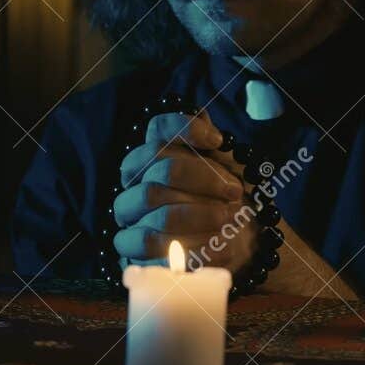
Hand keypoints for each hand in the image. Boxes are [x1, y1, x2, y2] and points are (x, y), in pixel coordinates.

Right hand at [111, 110, 255, 272]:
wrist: (228, 247)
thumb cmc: (221, 201)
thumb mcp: (223, 169)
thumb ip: (209, 143)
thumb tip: (201, 113)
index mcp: (152, 155)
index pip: (159, 128)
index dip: (186, 129)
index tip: (218, 140)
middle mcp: (134, 182)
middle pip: (162, 171)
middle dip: (204, 179)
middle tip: (235, 192)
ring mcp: (130, 217)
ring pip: (156, 209)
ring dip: (198, 214)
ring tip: (227, 220)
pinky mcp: (132, 251)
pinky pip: (154, 246)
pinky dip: (194, 248)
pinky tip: (220, 249)